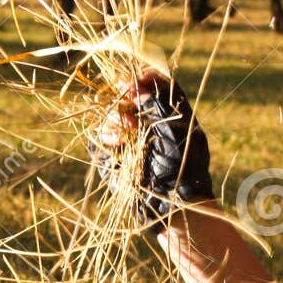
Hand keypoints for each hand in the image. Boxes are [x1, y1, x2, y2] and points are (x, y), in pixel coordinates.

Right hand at [92, 75, 214, 230]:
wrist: (172, 202)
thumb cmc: (185, 165)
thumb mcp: (180, 128)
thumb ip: (161, 102)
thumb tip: (138, 84)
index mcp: (162, 113)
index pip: (145, 87)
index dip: (137, 80)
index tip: (133, 82)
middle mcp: (142, 124)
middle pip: (121, 99)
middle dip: (122, 100)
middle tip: (128, 103)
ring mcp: (124, 142)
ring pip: (106, 119)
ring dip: (113, 121)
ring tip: (125, 132)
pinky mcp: (111, 160)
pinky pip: (97, 143)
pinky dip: (105, 140)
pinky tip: (117, 144)